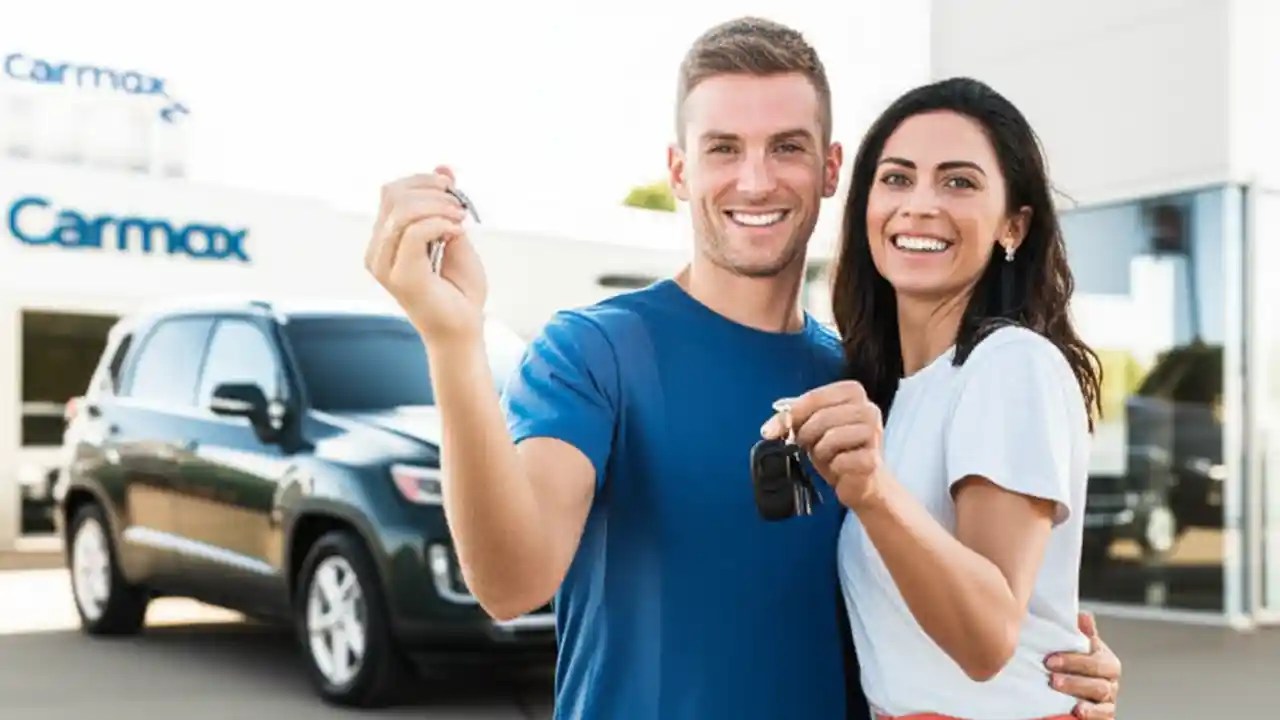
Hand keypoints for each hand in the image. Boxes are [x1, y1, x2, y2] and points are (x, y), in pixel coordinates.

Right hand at [364, 166, 487, 342]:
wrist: (464, 329)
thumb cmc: (459, 290)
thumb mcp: (455, 234)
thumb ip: (445, 204)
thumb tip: (443, 168)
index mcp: (385, 239)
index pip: (391, 192)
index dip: (422, 181)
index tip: (452, 188)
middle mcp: (377, 250)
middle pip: (392, 194)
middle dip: (431, 190)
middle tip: (459, 206)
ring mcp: (385, 264)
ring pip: (402, 210)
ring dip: (439, 207)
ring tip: (460, 220)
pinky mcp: (401, 276)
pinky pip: (414, 233)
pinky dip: (440, 224)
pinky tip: (457, 232)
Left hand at [760, 380, 885, 510]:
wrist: (861, 481)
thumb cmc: (837, 449)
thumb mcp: (811, 426)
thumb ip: (792, 416)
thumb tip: (775, 414)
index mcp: (853, 392)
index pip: (814, 397)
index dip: (791, 414)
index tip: (770, 431)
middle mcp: (869, 408)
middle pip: (822, 417)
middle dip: (806, 435)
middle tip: (806, 445)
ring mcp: (874, 433)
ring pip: (832, 438)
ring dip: (820, 451)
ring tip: (827, 455)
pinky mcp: (873, 459)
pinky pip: (841, 460)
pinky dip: (833, 467)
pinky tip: (840, 467)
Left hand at [1045, 611, 1121, 718]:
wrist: (1073, 692)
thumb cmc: (1075, 667)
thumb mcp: (1078, 649)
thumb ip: (1080, 634)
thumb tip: (1083, 616)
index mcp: (1105, 662)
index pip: (1096, 661)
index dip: (1074, 661)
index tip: (1050, 660)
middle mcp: (1109, 682)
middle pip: (1098, 682)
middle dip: (1074, 679)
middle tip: (1051, 677)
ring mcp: (1107, 701)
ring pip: (1099, 699)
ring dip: (1078, 694)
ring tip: (1058, 690)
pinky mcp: (1104, 716)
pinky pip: (1102, 716)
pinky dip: (1090, 714)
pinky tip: (1077, 711)